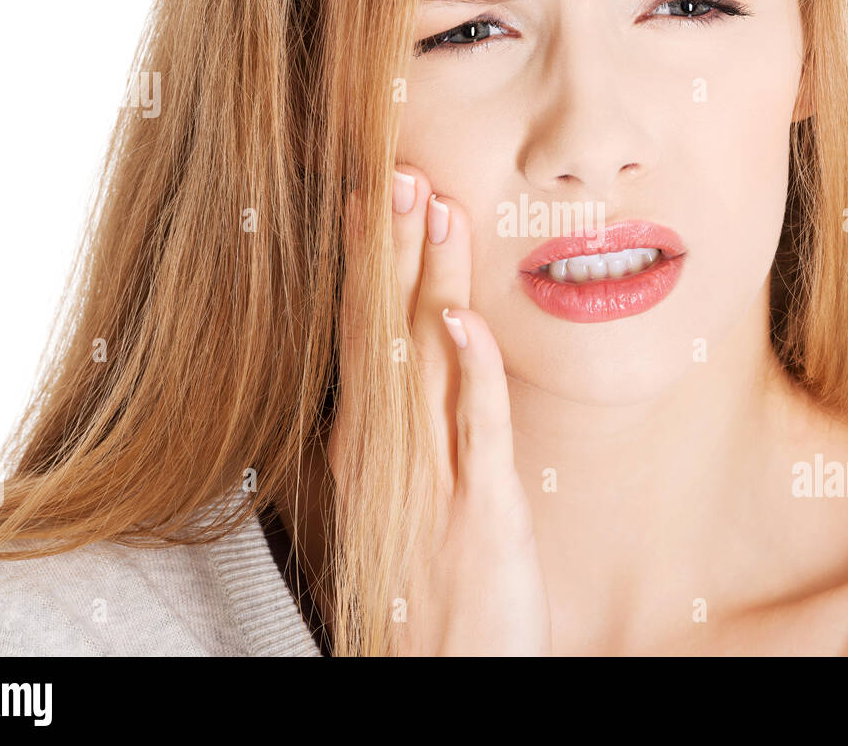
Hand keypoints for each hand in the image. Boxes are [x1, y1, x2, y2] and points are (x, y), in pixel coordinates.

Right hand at [384, 164, 550, 655]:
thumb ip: (420, 425)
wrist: (441, 677)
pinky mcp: (479, 514)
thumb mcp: (413, 496)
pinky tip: (460, 319)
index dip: (375, 260)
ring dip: (424, 282)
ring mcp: (430, 480)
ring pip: (422, 362)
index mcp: (374, 444)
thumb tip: (426, 352)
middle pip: (386, 330)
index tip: (382, 191)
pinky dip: (467, 372)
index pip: (369, 331)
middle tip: (399, 170)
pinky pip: (473, 433)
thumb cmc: (431, 589)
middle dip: (393, 248)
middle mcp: (389, 454)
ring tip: (429, 207)